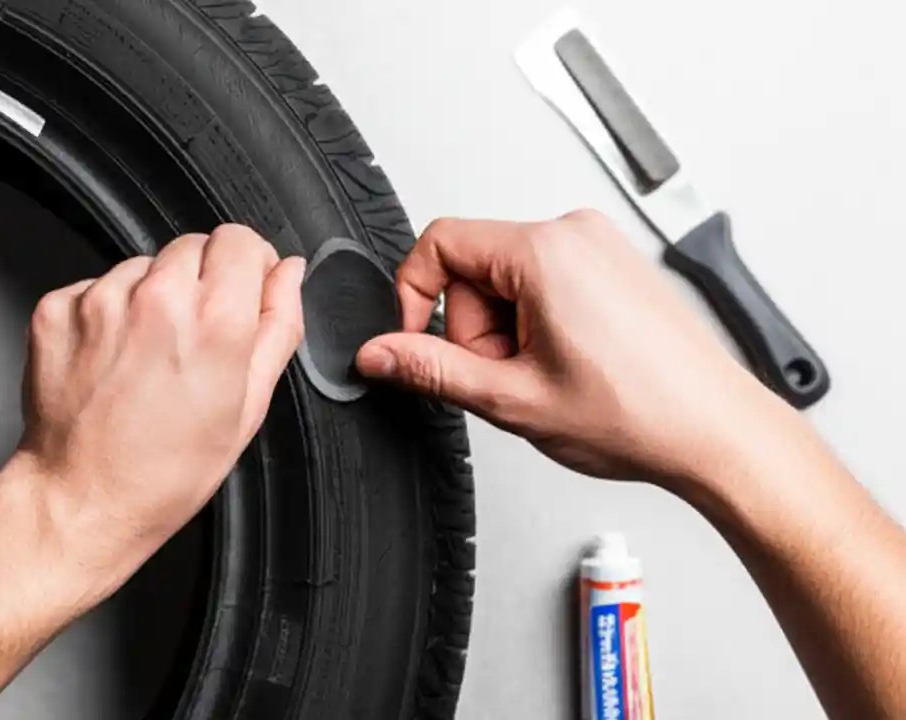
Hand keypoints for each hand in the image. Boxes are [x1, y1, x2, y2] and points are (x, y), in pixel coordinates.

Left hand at [18, 224, 304, 593]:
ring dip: (150, 298)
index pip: (241, 239)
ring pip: (142, 266)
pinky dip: (106, 314)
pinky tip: (111, 362)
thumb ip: (278, 327)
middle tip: (190, 340)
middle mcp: (158, 299)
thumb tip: (288, 275)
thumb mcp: (248, 407)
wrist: (81, 500)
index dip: (247, 265)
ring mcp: (101, 301)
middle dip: (200, 281)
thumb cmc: (164, 472)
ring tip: (145, 359)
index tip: (240, 289)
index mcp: (216, 321)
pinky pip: (96, 287)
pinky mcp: (57, 309)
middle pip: (192, 246)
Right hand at [356, 212, 787, 483]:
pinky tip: (570, 365)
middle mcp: (575, 235)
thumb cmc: (640, 414)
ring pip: (508, 280)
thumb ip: (431, 370)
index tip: (417, 342)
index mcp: (545, 252)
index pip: (438, 243)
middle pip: (473, 268)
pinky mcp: (614, 266)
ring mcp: (599, 248)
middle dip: (476, 330)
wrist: (716, 432)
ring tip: (548, 377)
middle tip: (510, 378)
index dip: (412, 297)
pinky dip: (540, 325)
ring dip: (509, 333)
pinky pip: (545, 283)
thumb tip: (379, 353)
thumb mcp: (511, 398)